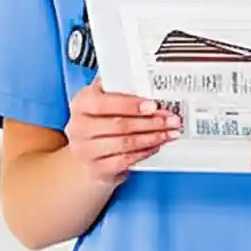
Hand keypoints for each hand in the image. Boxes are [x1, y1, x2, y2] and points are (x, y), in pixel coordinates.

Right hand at [65, 78, 180, 185]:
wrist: (85, 155)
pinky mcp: (97, 169)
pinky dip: (144, 152)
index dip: (131, 104)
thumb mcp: (101, 100)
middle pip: (119, 125)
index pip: (104, 103)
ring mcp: (86, 150)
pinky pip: (126, 160)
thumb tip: (145, 82)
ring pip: (125, 144)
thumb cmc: (98, 122)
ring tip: (169, 133)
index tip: (153, 105)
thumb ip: (118, 88)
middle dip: (150, 122)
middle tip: (171, 119)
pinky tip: (156, 145)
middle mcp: (79, 127)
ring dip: (152, 137)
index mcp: (81, 103)